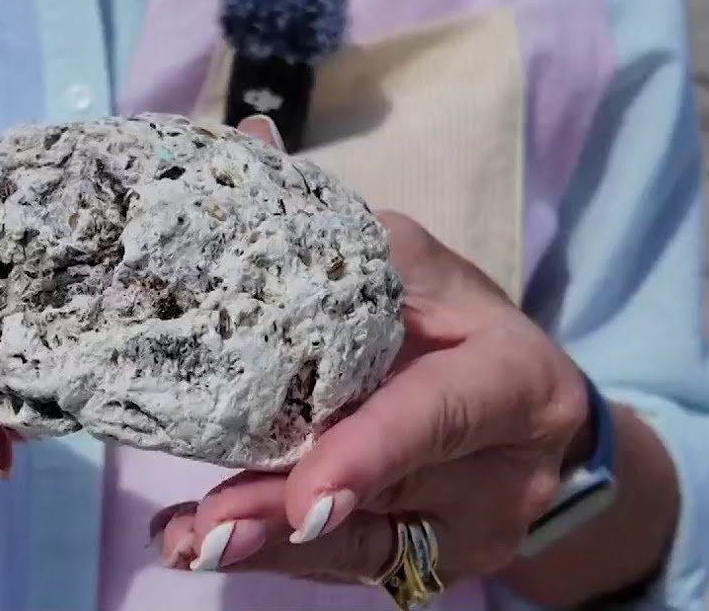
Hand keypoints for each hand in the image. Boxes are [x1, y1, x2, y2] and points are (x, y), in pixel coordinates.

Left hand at [153, 200, 588, 585]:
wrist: (523, 420)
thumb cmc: (455, 326)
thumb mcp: (414, 267)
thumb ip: (339, 228)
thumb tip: (250, 141)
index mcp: (511, 378)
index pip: (441, 413)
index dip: (371, 453)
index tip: (305, 493)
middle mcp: (502, 468)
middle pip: (387, 495)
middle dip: (288, 511)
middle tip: (210, 529)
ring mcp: (470, 529)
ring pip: (363, 545)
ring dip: (267, 544)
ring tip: (185, 540)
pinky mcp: (431, 563)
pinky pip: (348, 566)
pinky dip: (273, 555)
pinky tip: (198, 543)